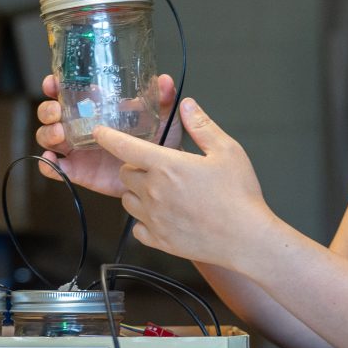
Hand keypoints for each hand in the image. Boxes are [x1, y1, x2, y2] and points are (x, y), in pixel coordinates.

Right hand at [34, 73, 178, 197]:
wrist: (161, 174)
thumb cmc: (160, 140)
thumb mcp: (162, 117)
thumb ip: (163, 98)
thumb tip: (165, 81)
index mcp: (96, 107)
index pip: (68, 91)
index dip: (55, 85)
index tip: (54, 83)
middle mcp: (82, 125)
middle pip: (50, 114)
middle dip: (47, 110)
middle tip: (57, 111)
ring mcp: (78, 149)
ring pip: (48, 138)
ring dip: (48, 134)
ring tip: (61, 134)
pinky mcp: (79, 171)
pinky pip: (56, 168)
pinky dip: (48, 165)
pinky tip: (52, 161)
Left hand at [94, 98, 277, 269]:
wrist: (246, 238)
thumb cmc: (239, 195)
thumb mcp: (227, 151)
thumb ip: (202, 126)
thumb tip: (187, 106)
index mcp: (167, 166)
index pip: (124, 147)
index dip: (108, 137)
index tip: (100, 133)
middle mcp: (153, 192)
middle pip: (125, 174)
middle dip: (136, 168)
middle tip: (159, 169)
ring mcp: (154, 218)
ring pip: (128, 201)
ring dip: (138, 193)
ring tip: (162, 193)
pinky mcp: (159, 240)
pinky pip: (137, 228)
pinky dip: (145, 221)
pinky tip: (164, 216)